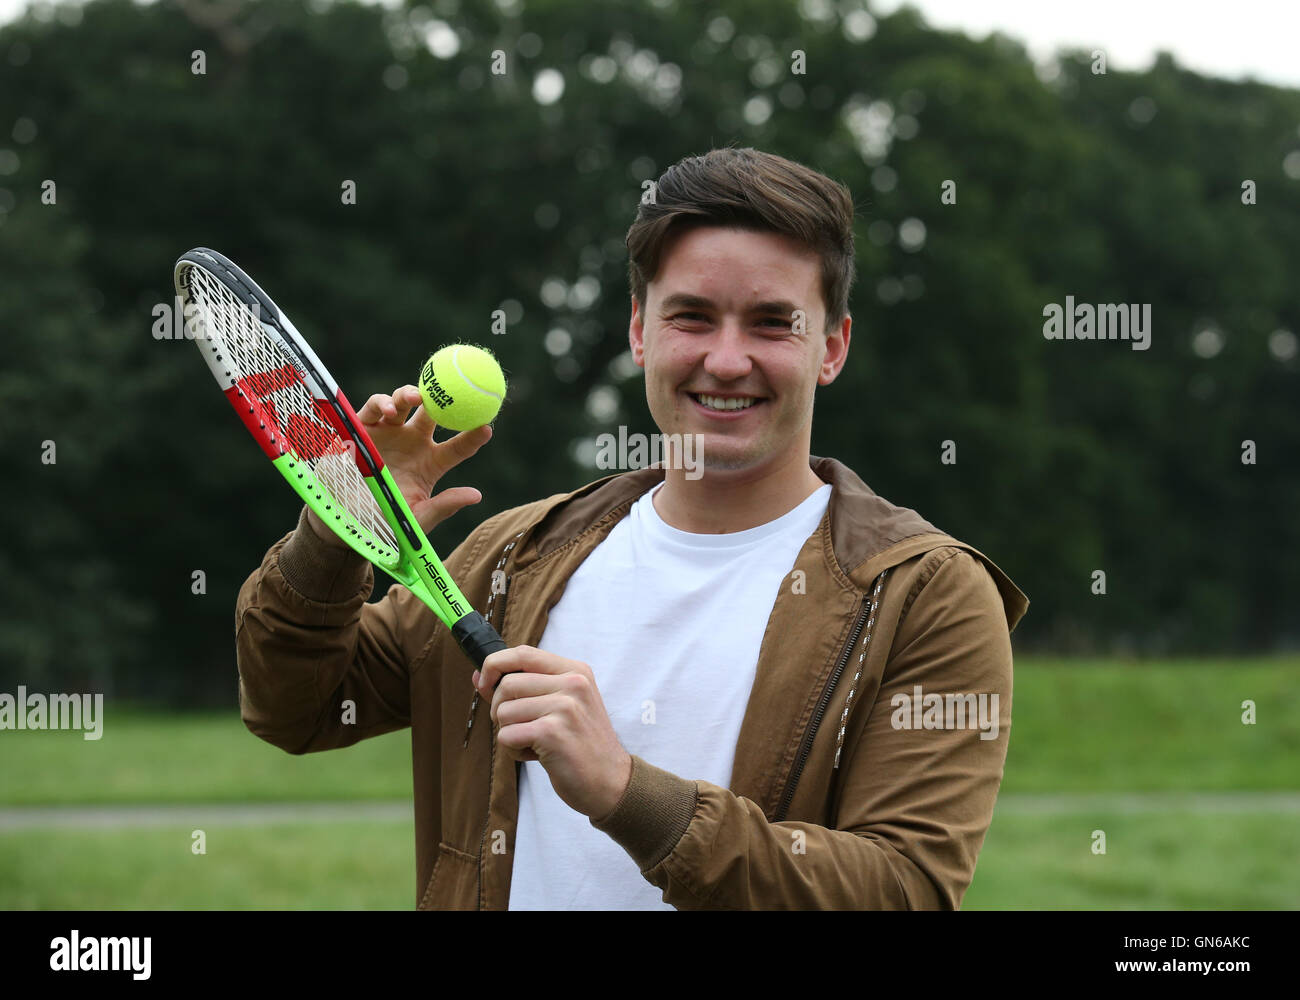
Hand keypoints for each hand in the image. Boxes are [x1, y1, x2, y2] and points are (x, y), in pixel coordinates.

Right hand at [307, 385, 490, 546]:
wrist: (343, 521)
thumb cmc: (383, 522)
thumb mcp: (417, 519)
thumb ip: (444, 506)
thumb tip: (476, 495)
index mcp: (431, 464)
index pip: (458, 447)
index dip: (473, 436)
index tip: (486, 427)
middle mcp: (412, 444)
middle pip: (434, 414)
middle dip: (445, 400)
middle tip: (452, 396)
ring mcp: (389, 433)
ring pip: (404, 402)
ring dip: (411, 394)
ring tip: (416, 398)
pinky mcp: (363, 428)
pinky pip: (374, 408)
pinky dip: (382, 403)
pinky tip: (390, 411)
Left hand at [474, 646, 632, 820]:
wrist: (611, 781)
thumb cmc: (581, 743)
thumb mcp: (562, 705)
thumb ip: (525, 688)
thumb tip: (478, 675)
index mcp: (575, 671)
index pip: (522, 653)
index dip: (494, 665)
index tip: (484, 684)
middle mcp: (573, 683)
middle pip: (507, 685)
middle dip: (500, 710)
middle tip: (521, 728)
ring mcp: (564, 707)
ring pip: (503, 712)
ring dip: (509, 734)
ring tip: (534, 744)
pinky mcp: (552, 733)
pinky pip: (507, 736)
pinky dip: (513, 751)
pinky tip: (536, 756)